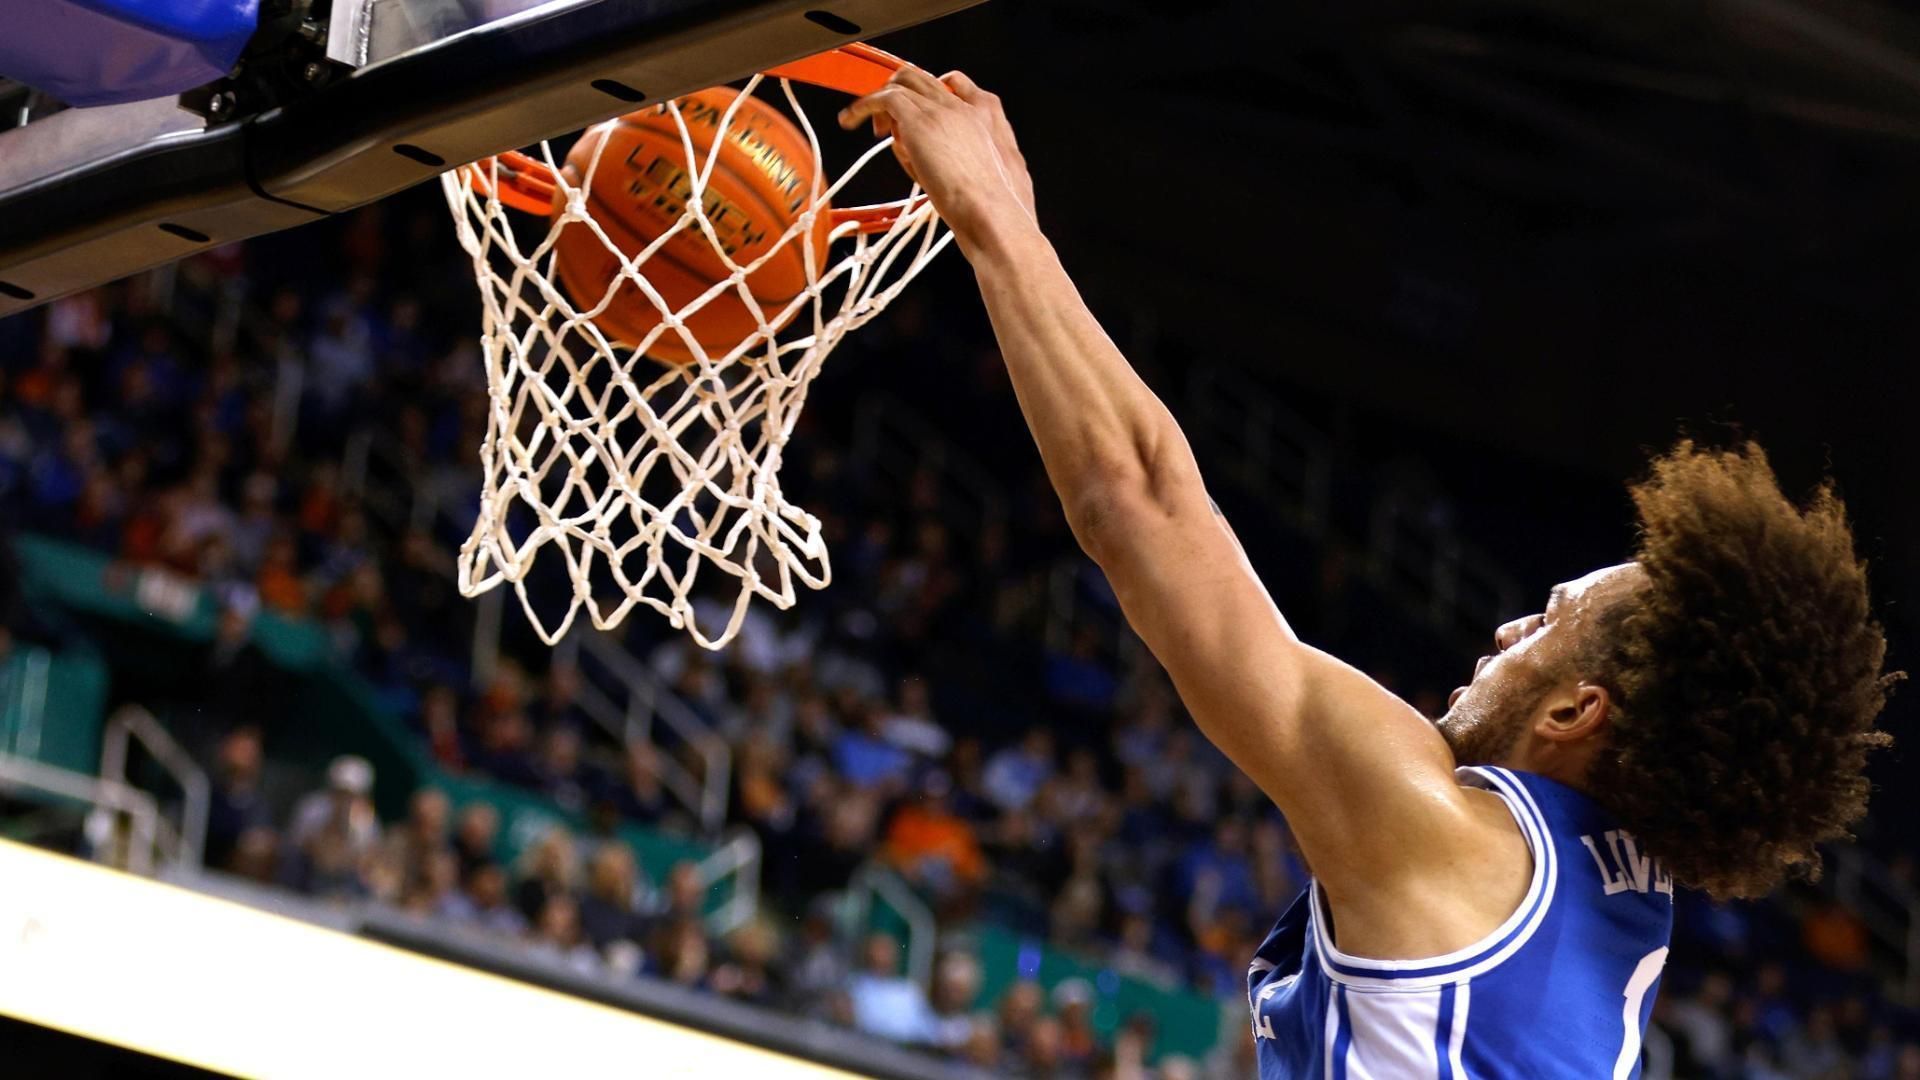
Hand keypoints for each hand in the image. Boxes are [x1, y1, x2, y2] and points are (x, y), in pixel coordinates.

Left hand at [839, 67, 1035, 241]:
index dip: (930, 94)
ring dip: (881, 101)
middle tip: (887, 124)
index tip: (917, 111)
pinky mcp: (919, 119)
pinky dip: (863, 105)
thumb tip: (930, 159)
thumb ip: (961, 159)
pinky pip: (885, 98)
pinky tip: (850, 120)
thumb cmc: (994, 208)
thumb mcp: (988, 179)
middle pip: (924, 80)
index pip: (955, 85)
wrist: (993, 213)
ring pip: (903, 84)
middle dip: (902, 94)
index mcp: (989, 117)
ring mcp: (942, 109)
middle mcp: (965, 106)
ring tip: (868, 127)